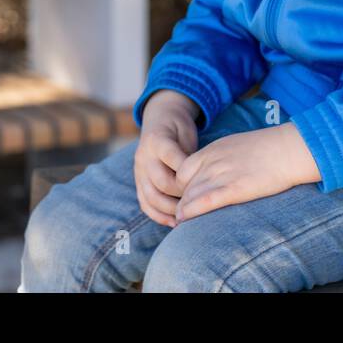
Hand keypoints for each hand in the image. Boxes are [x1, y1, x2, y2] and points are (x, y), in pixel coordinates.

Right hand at [134, 90, 201, 227]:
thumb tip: (199, 180)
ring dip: (170, 210)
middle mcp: (144, 156)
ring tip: (187, 219)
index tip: (203, 183)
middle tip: (199, 204)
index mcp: (157, 140)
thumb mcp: (186, 133)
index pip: (172, 158)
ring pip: (151, 196)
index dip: (188, 172)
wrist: (158, 120)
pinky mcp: (138, 182)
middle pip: (162, 182)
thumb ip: (189, 155)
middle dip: (182, 195)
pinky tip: (173, 223)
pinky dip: (157, 215)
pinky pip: (144, 203)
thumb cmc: (178, 128)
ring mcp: (138, 171)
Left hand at [173, 122, 320, 222]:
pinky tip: (184, 219)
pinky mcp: (234, 189)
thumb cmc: (269, 149)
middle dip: (180, 201)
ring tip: (180, 222)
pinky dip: (191, 211)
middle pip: (184, 185)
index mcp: (213, 150)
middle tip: (179, 215)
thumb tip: (219, 172)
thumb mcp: (238, 146)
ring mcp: (222, 175)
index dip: (181, 187)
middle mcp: (213, 161)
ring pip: (190, 194)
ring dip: (182, 210)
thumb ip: (223, 158)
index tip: (184, 198)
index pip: (183, 170)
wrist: (288, 150)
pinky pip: (205, 201)